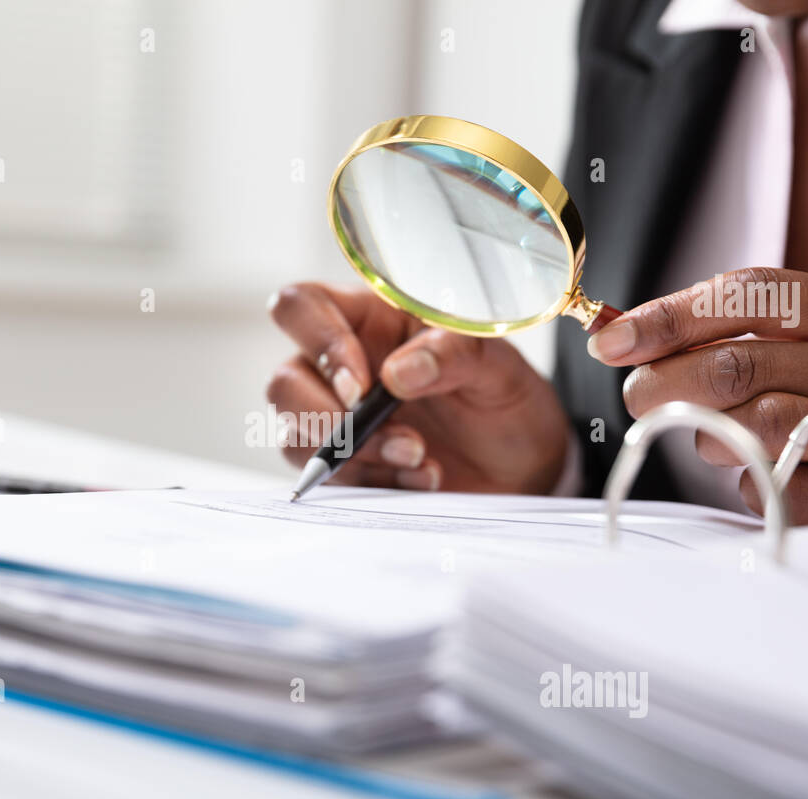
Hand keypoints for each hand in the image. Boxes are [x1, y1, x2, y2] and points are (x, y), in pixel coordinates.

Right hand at [266, 282, 569, 492]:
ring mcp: (339, 420)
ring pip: (296, 437)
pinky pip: (331, 481)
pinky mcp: (350, 468)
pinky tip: (423, 478)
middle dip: (324, 417)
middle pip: (283, 383)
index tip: (360, 386)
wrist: (525, 463)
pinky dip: (375, 482)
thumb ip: (453, 354)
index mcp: (368, 318)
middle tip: (379, 432)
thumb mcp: (497, 365)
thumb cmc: (503, 396)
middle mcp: (340, 367)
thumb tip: (397, 374)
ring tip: (420, 456)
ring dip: (354, 455)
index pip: (301, 307)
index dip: (317, 342)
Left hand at [586, 267, 807, 522]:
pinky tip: (767, 475)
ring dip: (712, 438)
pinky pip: (778, 489)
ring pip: (753, 426)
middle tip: (639, 397)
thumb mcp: (788, 346)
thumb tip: (614, 339)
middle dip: (665, 383)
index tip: (609, 342)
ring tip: (721, 438)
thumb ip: (712, 332)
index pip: (749, 294)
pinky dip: (752, 486)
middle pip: (737, 364)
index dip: (667, 317)